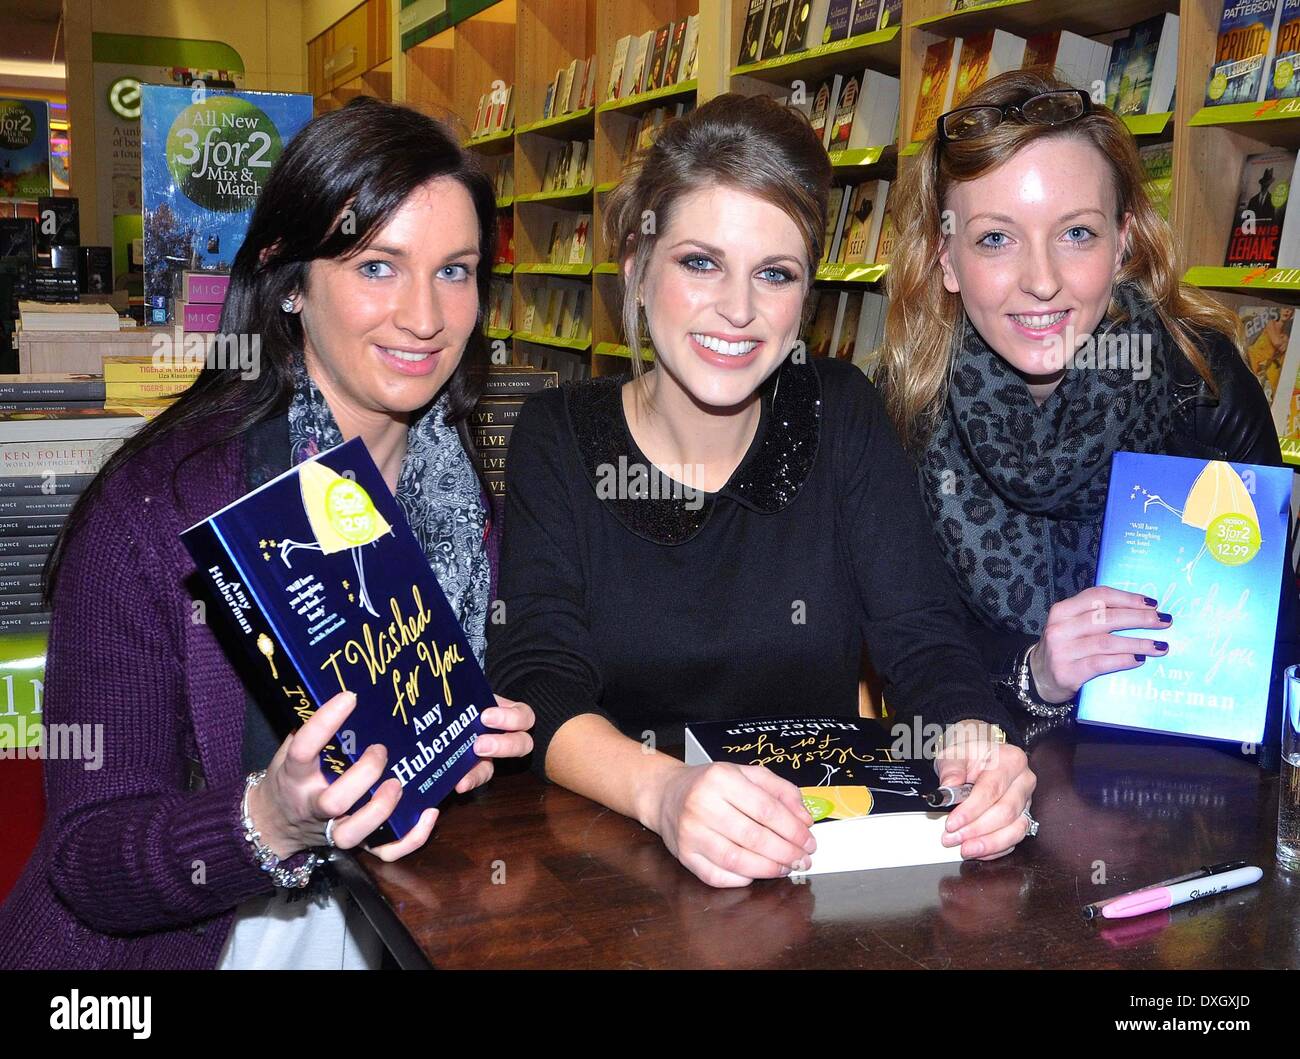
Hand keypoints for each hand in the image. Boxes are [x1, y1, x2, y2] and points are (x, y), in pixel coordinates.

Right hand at [248, 692, 534, 864]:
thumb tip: (349, 688)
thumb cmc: (293, 774)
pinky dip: (410, 838)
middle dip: (362, 777)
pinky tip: (429, 812)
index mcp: (295, 775)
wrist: (275, 821)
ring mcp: (334, 829)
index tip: (349, 697)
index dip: (324, 723)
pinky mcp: (356, 845)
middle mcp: (313, 805)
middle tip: (381, 751)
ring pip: (354, 833)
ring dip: (381, 811)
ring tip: (399, 785)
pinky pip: (383, 852)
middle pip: (334, 802)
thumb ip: (313, 726)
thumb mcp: (291, 748)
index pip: (303, 749)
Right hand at [647, 762, 817, 887]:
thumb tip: (805, 818)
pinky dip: (741, 879)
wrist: (666, 794)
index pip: (766, 809)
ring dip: (768, 868)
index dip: (793, 829)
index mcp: (720, 778)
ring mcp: (690, 832)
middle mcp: (701, 804)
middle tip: (803, 858)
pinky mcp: (684, 855)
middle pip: (754, 837)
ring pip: (737, 860)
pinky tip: (756, 873)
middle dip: (786, 852)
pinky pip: (717, 876)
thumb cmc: (710, 784)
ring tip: (786, 867)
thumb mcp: (746, 773)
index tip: (809, 840)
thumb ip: (780, 790)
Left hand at [936, 720, 1035, 860]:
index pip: (991, 790)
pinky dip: (997, 848)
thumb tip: (946, 790)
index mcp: (1010, 760)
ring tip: (966, 849)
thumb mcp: (954, 754)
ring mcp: (1027, 800)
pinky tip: (979, 851)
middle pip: (1005, 812)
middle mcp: (1024, 781)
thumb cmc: (969, 754)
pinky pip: (1016, 838)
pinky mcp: (1024, 816)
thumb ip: (950, 771)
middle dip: (977, 830)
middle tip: (953, 838)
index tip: (952, 823)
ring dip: (989, 843)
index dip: (971, 811)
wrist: (981, 756)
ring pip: (1015, 829)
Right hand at [1030, 586, 1171, 702]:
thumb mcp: (1072, 626)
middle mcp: (1060, 628)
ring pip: (1107, 642)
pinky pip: (1102, 663)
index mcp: (1062, 610)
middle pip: (1106, 617)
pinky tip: (1140, 659)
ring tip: (1160, 645)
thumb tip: (1143, 611)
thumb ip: (1097, 617)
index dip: (1127, 598)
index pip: (1098, 596)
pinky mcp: (1068, 672)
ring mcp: (1062, 651)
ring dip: (1138, 642)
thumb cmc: (1065, 648)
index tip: (1152, 603)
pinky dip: (1124, 660)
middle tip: (1163, 621)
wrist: (1039, 677)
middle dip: (1140, 618)